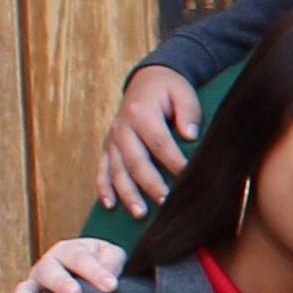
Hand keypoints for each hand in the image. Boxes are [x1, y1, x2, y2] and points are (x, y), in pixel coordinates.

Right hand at [0, 238, 129, 292]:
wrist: (87, 275)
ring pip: (25, 290)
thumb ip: (112, 262)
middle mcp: (48, 267)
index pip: (80, 258)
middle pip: (49, 271)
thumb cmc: (102, 265)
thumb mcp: (110, 257)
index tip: (111, 286)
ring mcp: (36, 288)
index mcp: (69, 252)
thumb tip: (109, 278)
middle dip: (60, 282)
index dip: (95, 271)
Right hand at [98, 67, 202, 214]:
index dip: (174, 161)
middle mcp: (122, 128)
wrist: (146, 80)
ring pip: (116, 170)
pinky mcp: (108, 147)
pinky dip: (103, 187)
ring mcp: (112, 139)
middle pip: (135, 160)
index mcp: (140, 113)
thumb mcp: (183, 91)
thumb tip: (190, 135)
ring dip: (127, 193)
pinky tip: (109, 205)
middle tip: (166, 202)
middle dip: (150, 184)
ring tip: (140, 213)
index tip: (188, 177)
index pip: (159, 142)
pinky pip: (102, 169)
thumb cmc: (168, 89)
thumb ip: (188, 112)